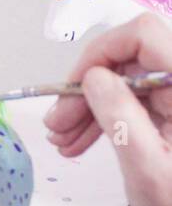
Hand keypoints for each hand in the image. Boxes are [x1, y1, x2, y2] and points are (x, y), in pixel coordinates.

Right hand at [43, 13, 171, 205]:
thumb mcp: (148, 169)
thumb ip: (120, 118)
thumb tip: (93, 78)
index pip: (143, 36)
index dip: (103, 51)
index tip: (76, 83)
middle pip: (129, 62)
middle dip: (87, 89)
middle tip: (58, 121)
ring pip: (125, 84)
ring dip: (89, 107)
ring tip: (63, 139)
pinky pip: (134, 104)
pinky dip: (105, 119)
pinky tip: (80, 141)